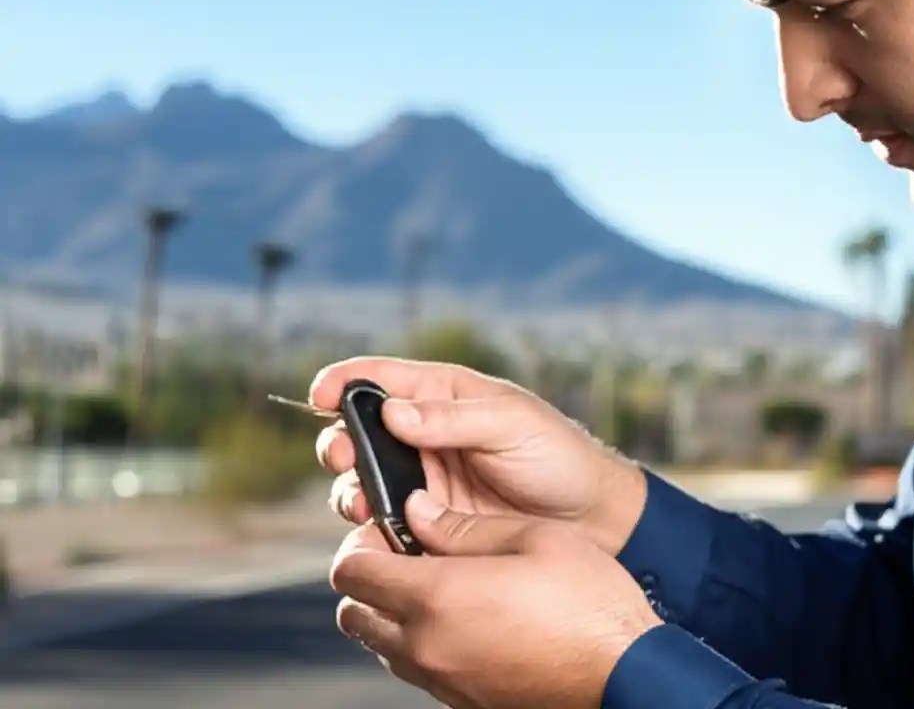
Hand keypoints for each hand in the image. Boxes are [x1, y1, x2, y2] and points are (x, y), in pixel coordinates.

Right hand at [311, 357, 647, 554]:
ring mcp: (425, 482)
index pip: (381, 379)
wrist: (594, 521)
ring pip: (363, 482)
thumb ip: (451, 419)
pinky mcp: (431, 525)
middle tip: (343, 459)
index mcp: (443, 396)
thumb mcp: (511, 425)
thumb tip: (392, 412)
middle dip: (338, 444)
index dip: (343, 382)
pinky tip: (380, 534)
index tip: (319, 396)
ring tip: (363, 500)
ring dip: (351, 489)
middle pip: (357, 434)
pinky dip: (374, 528)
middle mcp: (425, 437)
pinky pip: (386, 524)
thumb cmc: (559, 457)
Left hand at [330, 490, 662, 708]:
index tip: (389, 529)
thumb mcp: (533, 539)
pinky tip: (468, 621)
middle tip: (409, 556)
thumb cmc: (589, 603)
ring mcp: (443, 680)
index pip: (351, 570)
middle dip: (370, 579)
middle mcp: (427, 646)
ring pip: (381, 645)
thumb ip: (463, 526)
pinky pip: (418, 669)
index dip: (362, 542)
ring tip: (442, 589)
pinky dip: (424, 644)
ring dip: (393, 614)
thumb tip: (418, 511)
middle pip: (353, 611)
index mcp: (437, 598)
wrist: (624, 673)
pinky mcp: (461, 700)